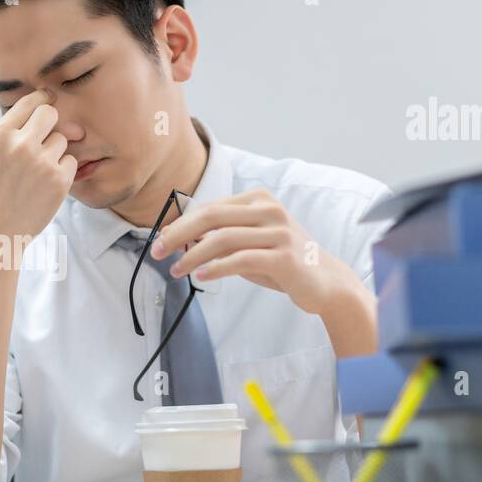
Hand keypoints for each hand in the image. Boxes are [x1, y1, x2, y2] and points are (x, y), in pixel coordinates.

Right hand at [0, 89, 76, 239]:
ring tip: (36, 174)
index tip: (47, 103)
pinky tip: (45, 185)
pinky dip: (62, 171)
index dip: (42, 101)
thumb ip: (14, 130)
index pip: (30, 102)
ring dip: (54, 152)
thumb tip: (52, 108)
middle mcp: (20, 144)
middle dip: (50, 124)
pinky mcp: (59, 180)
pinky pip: (71, 161)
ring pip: (62, 140)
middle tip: (42, 142)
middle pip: (50, 114)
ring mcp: (41, 162)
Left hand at [150, 188, 359, 316]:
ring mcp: (279, 232)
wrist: (325, 282)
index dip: (180, 224)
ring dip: (193, 255)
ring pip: (223, 239)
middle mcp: (269, 210)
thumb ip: (219, 237)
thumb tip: (177, 239)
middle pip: (211, 217)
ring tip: (176, 271)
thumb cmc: (281, 261)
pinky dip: (216, 268)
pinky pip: (241, 260)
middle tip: (157, 252)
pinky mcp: (284, 257)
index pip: (209, 208)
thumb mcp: (248, 243)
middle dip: (178, 234)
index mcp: (258, 200)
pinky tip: (200, 277)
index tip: (159, 241)